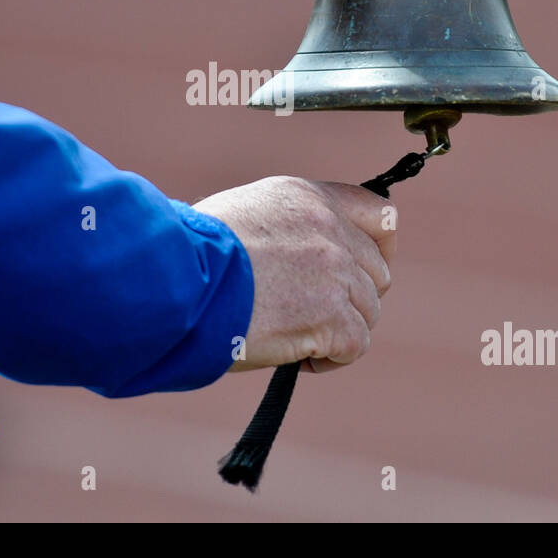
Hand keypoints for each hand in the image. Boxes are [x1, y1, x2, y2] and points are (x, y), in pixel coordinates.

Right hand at [195, 176, 396, 373]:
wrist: (177, 281)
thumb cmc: (190, 256)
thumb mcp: (244, 215)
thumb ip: (285, 230)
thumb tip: (300, 264)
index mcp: (307, 198)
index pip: (378, 213)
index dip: (380, 248)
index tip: (366, 272)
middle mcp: (329, 229)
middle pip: (377, 272)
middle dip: (354, 299)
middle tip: (317, 317)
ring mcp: (334, 272)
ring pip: (368, 312)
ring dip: (339, 331)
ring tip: (297, 341)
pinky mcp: (331, 316)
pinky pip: (355, 345)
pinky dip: (332, 359)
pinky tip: (299, 359)